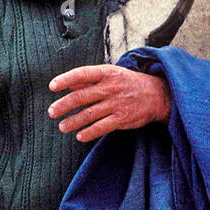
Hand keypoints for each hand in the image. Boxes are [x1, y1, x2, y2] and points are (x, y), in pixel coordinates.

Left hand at [47, 64, 170, 142]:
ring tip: (62, 127)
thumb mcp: (112, 75)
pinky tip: (79, 136)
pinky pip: (101, 127)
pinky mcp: (123, 119)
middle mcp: (111, 87)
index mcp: (107, 73)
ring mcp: (117, 103)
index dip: (65, 79)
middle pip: (81, 97)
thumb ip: (90, 80)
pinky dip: (89, 133)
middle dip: (64, 105)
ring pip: (89, 114)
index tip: (52, 86)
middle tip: (51, 112)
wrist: (158, 95)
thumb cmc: (129, 83)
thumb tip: (68, 85)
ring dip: (73, 121)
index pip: (82, 74)